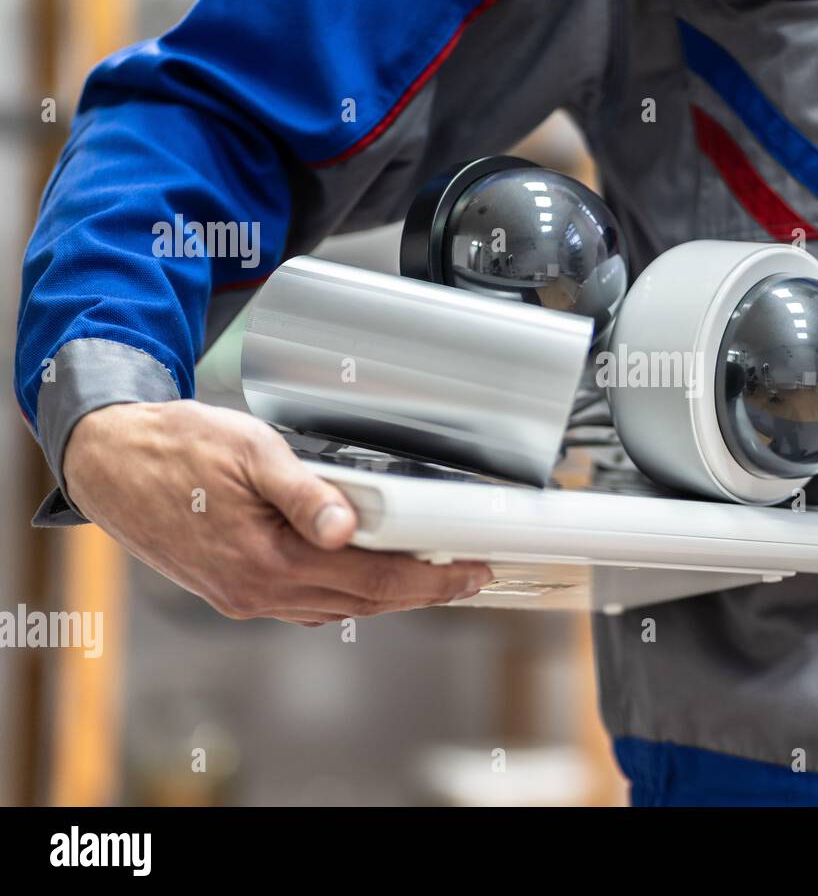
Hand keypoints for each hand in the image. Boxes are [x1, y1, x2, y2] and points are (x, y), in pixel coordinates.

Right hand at [62, 399, 490, 625]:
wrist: (108, 461)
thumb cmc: (176, 447)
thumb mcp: (249, 451)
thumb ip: (304, 493)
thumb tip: (348, 529)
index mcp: (266, 561)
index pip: (374, 582)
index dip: (432, 581)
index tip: (471, 574)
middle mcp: (256, 592)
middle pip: (363, 602)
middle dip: (422, 592)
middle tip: (466, 576)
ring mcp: (242, 598)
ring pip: (336, 608)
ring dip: (386, 595)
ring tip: (429, 574)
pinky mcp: (232, 591)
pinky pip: (306, 603)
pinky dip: (346, 592)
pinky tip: (364, 573)